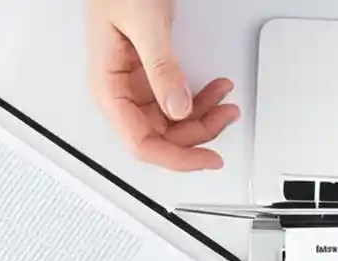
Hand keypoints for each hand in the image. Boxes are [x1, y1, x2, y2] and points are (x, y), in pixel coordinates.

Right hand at [86, 0, 240, 170]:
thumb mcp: (145, 24)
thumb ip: (162, 68)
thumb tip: (178, 107)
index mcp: (109, 87)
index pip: (141, 143)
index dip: (177, 158)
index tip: (207, 158)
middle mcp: (120, 92)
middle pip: (161, 136)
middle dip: (199, 133)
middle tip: (228, 117)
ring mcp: (135, 85)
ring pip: (172, 121)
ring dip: (204, 116)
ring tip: (227, 101)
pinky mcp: (150, 75)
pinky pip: (176, 101)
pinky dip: (200, 99)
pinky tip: (216, 89)